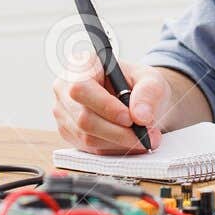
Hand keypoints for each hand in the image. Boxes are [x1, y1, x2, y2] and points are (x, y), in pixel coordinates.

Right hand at [51, 53, 166, 153]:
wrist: (135, 97)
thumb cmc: (138, 83)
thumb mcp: (151, 80)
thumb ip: (148, 94)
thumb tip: (141, 117)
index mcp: (80, 65)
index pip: (81, 89)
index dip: (105, 106)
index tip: (130, 119)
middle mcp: (64, 88)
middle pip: (83, 118)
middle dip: (119, 132)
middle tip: (147, 136)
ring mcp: (63, 112)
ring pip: (87, 137)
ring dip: (119, 143)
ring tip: (145, 140)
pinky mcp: (69, 132)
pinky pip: (90, 148)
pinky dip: (114, 149)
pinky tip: (130, 142)